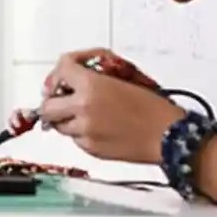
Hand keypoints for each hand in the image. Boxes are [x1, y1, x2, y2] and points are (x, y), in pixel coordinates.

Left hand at [37, 51, 183, 163]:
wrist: (170, 136)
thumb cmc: (154, 108)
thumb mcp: (125, 78)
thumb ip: (96, 74)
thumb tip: (77, 72)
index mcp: (91, 87)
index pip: (62, 68)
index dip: (63, 68)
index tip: (66, 71)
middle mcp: (83, 109)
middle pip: (46, 105)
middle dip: (53, 100)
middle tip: (62, 97)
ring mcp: (85, 131)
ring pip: (58, 125)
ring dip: (65, 117)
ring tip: (84, 112)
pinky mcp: (91, 149)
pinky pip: (75, 139)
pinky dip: (80, 132)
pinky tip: (98, 127)